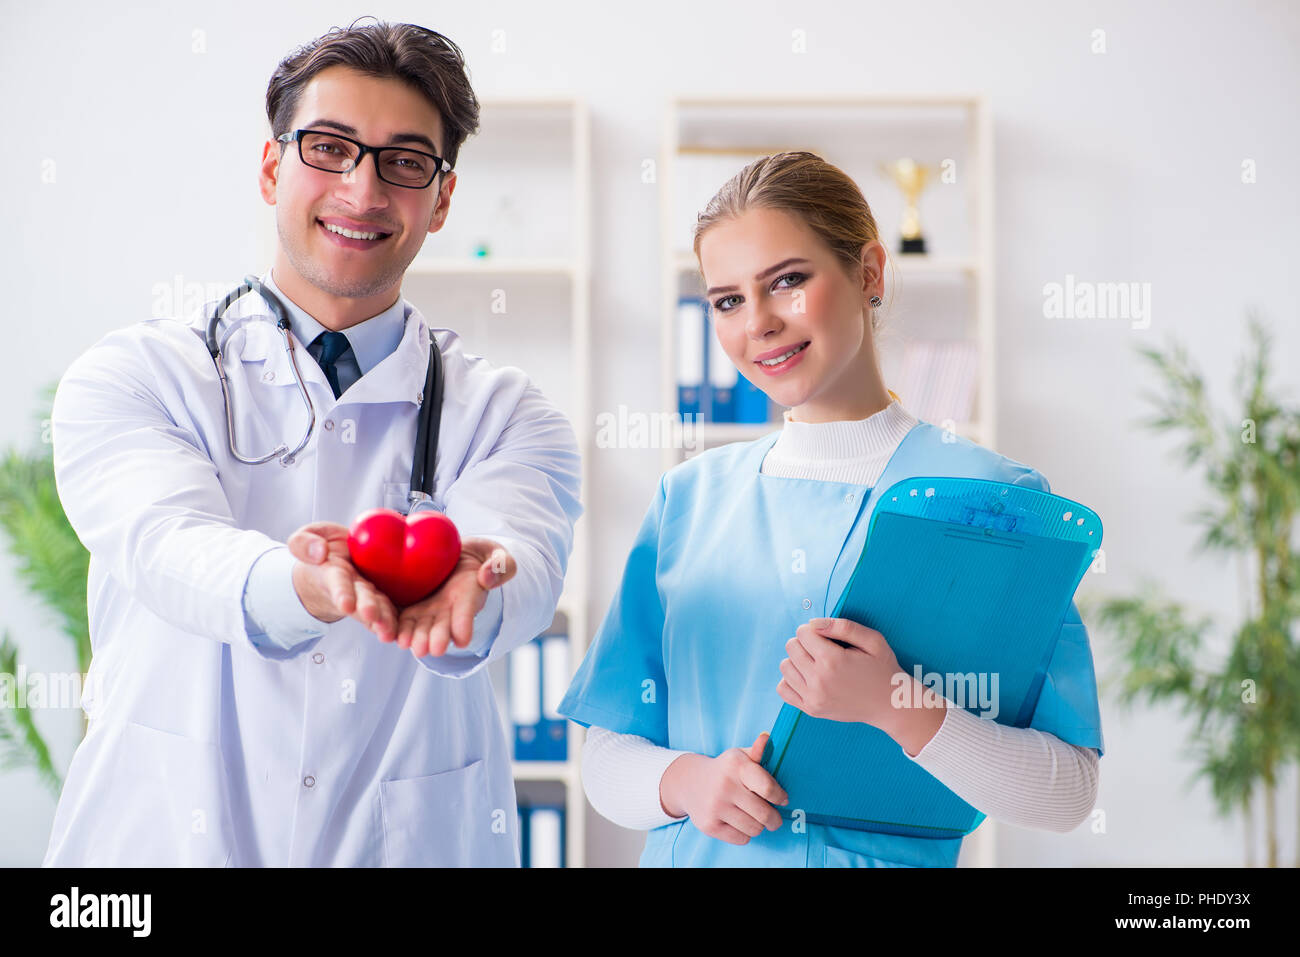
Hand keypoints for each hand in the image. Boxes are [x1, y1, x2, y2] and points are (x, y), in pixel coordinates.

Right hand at [288, 522, 398, 641]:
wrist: (336, 562)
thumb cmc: (324, 549)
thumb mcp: (309, 536)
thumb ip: (304, 542)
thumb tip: (319, 552)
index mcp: (334, 573)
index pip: (337, 583)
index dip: (342, 593)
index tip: (346, 604)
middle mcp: (353, 589)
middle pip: (360, 599)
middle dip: (366, 608)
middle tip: (372, 616)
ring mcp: (369, 596)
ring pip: (378, 608)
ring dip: (383, 620)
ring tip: (389, 632)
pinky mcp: (384, 598)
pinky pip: (392, 610)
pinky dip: (397, 621)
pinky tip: (404, 630)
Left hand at [393, 538, 515, 657]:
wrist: (457, 555)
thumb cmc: (481, 556)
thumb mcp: (497, 556)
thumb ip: (500, 565)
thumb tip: (485, 576)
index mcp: (471, 594)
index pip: (468, 610)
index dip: (464, 623)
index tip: (462, 639)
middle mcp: (450, 608)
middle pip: (443, 625)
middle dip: (438, 637)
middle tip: (433, 649)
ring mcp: (430, 608)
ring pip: (422, 625)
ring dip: (416, 637)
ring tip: (409, 645)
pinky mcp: (411, 605)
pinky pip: (403, 617)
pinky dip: (398, 627)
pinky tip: (390, 635)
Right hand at [658, 732, 788, 845]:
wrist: (689, 782)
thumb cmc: (725, 770)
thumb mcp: (739, 756)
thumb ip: (758, 751)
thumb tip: (767, 737)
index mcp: (736, 765)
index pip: (768, 788)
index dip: (780, 797)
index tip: (783, 799)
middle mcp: (724, 785)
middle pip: (764, 814)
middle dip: (775, 819)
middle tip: (775, 819)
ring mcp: (715, 806)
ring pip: (754, 829)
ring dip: (759, 826)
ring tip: (755, 818)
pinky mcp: (709, 825)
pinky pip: (741, 839)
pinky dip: (745, 834)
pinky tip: (739, 823)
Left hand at [777, 617, 907, 727]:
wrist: (890, 705)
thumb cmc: (882, 669)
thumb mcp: (873, 640)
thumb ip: (842, 627)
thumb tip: (813, 623)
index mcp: (832, 660)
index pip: (802, 632)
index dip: (814, 630)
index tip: (827, 638)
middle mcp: (819, 680)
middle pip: (791, 647)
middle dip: (805, 642)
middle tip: (823, 649)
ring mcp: (813, 697)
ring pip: (785, 666)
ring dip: (797, 660)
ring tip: (816, 663)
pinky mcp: (811, 709)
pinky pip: (783, 689)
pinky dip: (791, 680)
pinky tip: (808, 677)